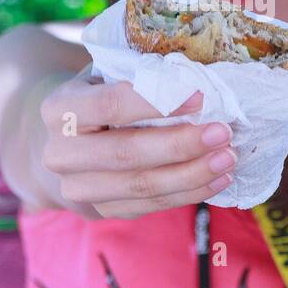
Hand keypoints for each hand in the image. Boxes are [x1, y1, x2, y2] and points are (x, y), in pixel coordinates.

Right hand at [37, 67, 236, 219]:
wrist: (64, 144)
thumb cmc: (96, 98)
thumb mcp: (104, 77)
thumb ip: (138, 77)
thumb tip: (201, 77)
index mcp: (59, 110)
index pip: (110, 105)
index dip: (156, 102)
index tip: (201, 97)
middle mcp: (61, 154)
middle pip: (128, 153)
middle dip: (181, 144)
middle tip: (223, 133)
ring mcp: (78, 189)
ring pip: (142, 186)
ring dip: (192, 174)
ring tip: (228, 158)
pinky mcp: (101, 211)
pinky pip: (150, 206)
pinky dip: (188, 193)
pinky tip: (217, 180)